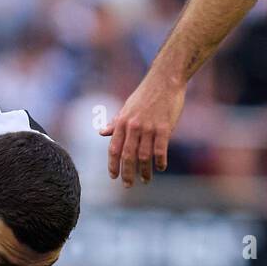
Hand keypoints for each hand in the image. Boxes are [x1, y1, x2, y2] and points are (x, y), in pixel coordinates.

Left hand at [100, 71, 186, 186]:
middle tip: (127, 185)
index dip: (112, 164)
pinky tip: (160, 168)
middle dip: (126, 173)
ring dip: (144, 171)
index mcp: (122, 122)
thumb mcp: (127, 107)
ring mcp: (149, 128)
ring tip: (145, 180)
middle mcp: (133, 126)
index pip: (114, 148)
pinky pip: (160, 150)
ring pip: (144, 156)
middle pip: (127, 156)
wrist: (165, 80)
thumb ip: (116, 122)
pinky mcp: (164, 128)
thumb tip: (101, 133)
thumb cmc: (146, 94)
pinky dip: (159, 162)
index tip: (113, 177)